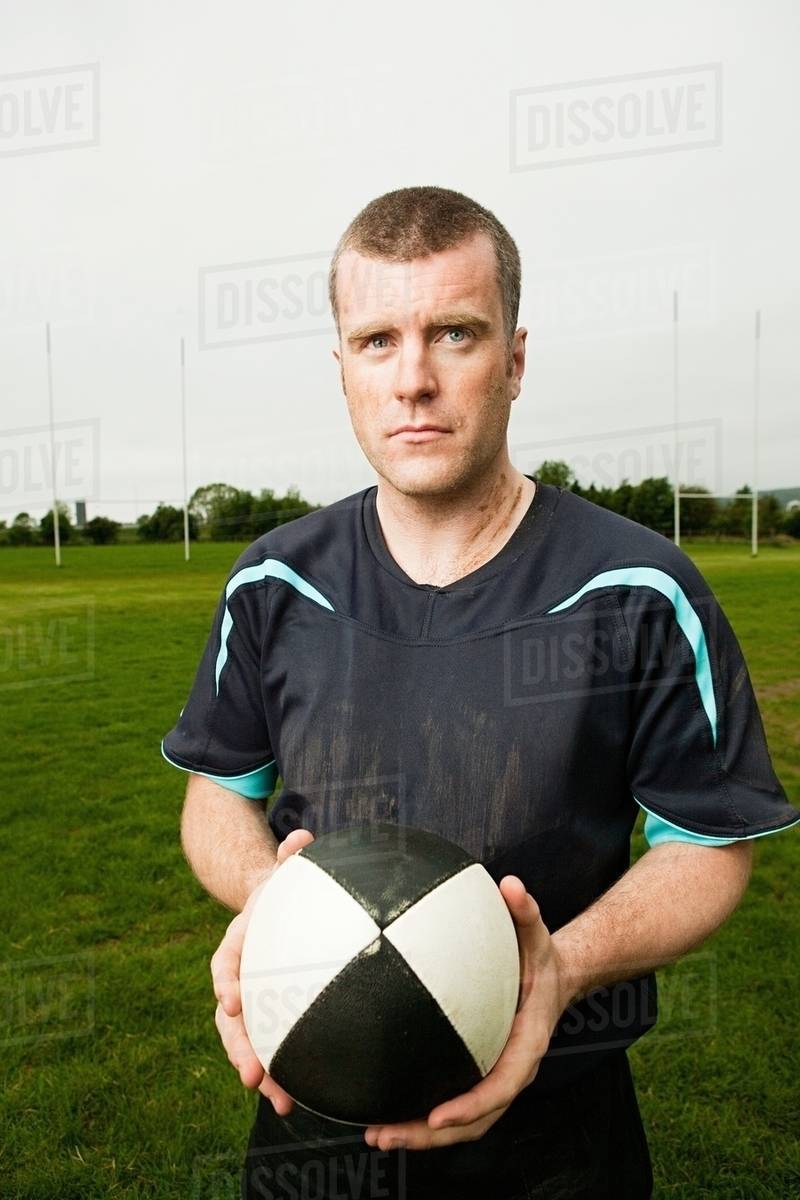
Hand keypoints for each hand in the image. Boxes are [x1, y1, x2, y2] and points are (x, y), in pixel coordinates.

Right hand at [211, 827, 314, 1112]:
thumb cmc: (285, 894)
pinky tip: (291, 1100)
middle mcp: (237, 979)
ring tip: (277, 1099)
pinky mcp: (266, 1022)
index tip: (230, 999)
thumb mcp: (287, 875)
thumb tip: (300, 837)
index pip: (225, 962)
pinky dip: (275, 1076)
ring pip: (243, 1043)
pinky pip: (266, 1050)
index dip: (225, 981)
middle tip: (252, 1075)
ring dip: (256, 1071)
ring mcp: (250, 1004)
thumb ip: (292, 858)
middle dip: (238, 1048)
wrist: (277, 914)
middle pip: (229, 1018)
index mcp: (239, 944)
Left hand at [364, 876, 568, 1150]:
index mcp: (527, 1043)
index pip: (501, 1086)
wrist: (555, 977)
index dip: (470, 1106)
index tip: (436, 1116)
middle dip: (430, 1135)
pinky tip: (384, 1110)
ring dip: (419, 1134)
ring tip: (375, 1134)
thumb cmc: (540, 954)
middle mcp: (512, 1070)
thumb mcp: (537, 930)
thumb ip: (526, 909)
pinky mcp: (479, 1074)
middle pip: (475, 1120)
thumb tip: (510, 884)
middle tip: (384, 1134)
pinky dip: (422, 1116)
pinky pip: (453, 1103)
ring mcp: (496, 1077)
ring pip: (462, 1123)